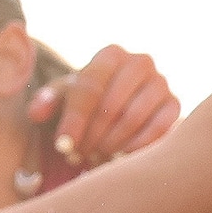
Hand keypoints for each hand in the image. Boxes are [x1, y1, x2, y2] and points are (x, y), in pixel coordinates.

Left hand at [33, 41, 178, 173]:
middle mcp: (141, 62)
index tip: (63, 145)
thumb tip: (37, 112)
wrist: (116, 107)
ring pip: (133, 118)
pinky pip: (158, 129)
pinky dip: (135, 147)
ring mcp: (161, 82)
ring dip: (110, 143)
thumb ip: (46, 101)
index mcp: (110, 54)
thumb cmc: (84, 102)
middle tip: (77, 156)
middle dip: (91, 134)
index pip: (89, 86)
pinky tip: (117, 158)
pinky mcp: (174, 105)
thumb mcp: (61, 98)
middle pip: (112, 103)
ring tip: (93, 158)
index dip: (74, 118)